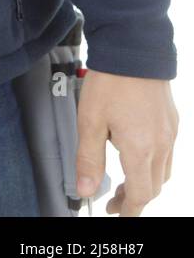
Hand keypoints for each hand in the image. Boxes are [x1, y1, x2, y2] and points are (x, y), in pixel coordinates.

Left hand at [75, 68, 177, 215]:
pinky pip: (167, 151)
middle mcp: (161, 144)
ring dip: (145, 181)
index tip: (113, 212)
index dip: (126, 209)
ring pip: (163, 171)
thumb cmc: (111, 81)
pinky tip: (136, 150)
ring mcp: (170, 131)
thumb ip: (88, 158)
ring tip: (124, 178)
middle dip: (134, 198)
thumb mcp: (90, 120)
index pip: (139, 195)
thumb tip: (85, 190)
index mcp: (141, 150)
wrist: (134, 46)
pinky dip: (153, 162)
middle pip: (153, 187)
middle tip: (113, 199)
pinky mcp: (172, 119)